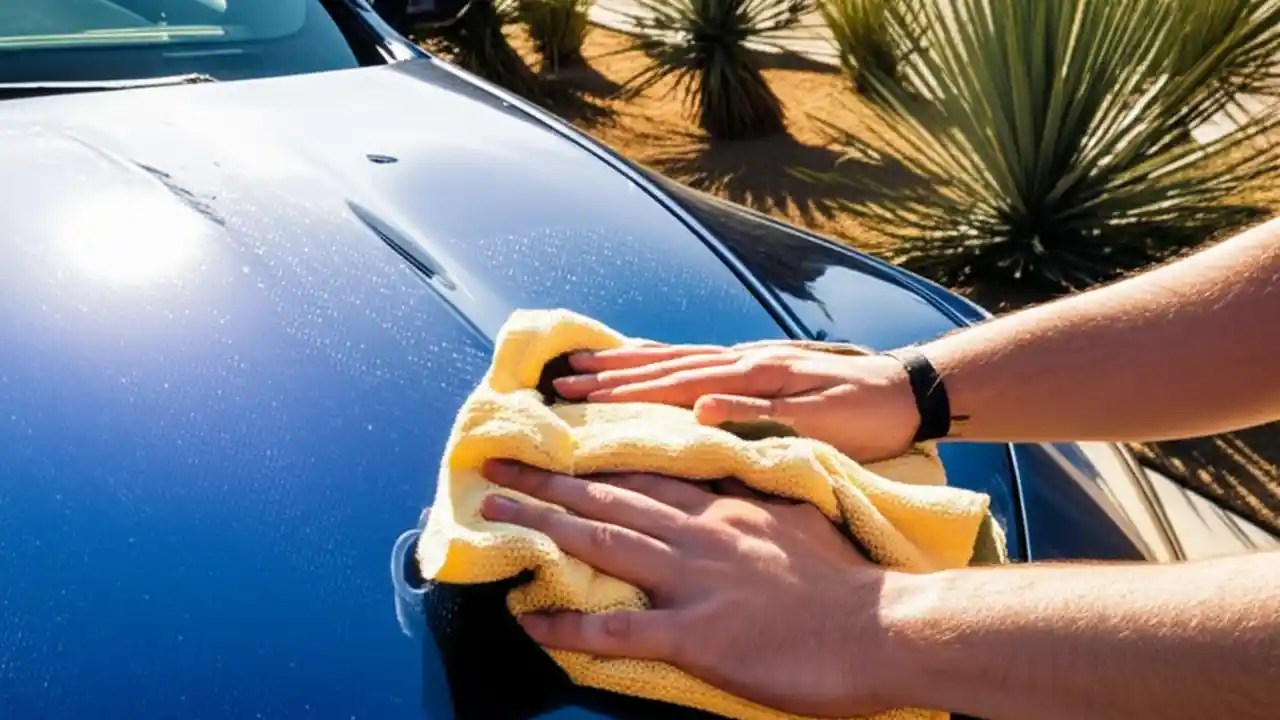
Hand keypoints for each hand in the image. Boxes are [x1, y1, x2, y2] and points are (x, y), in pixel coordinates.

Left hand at [479, 460, 918, 717]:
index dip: (591, 458)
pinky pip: (617, 627)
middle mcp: (701, 532)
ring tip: (495, 515)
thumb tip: (723, 490)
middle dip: (547, 480)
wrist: (886, 625)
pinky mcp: (698, 633)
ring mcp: (696, 580)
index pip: (645, 473)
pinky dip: (566, 624)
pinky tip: (527, 619)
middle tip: (496, 467)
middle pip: (609, 496)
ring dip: (542, 526)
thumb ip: (751, 499)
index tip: (552, 443)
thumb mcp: (797, 517)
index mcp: (725, 505)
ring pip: (603, 541)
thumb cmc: (847, 580)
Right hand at [553, 343, 919, 461]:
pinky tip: (645, 356)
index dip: (625, 393)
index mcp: (753, 377)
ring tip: (585, 361)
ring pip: (675, 356)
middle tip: (562, 380)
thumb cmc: (867, 416)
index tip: (579, 398)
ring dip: (628, 360)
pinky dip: (662, 355)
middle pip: (664, 366)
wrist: (908, 391)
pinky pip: (697, 355)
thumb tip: (700, 407)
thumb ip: (760, 412)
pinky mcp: (757, 362)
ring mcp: (748, 358)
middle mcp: (743, 361)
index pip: (675, 385)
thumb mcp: (821, 422)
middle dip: (611, 375)